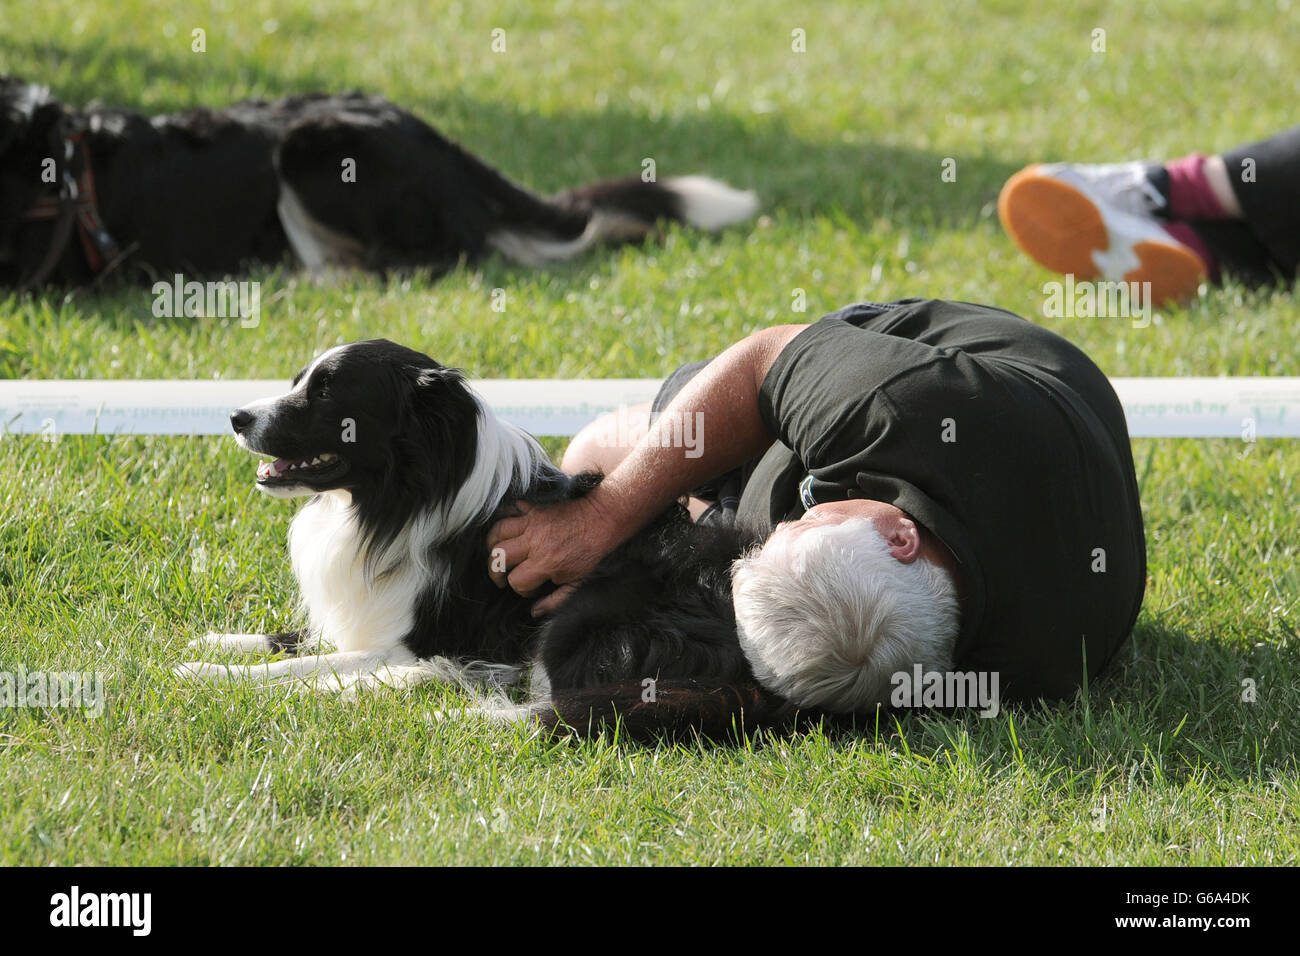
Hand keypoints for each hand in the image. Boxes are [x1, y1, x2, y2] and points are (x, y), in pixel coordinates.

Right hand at [486, 497, 620, 615]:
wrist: (604, 519)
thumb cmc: (594, 552)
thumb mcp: (580, 582)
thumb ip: (556, 601)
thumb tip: (535, 611)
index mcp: (547, 563)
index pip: (517, 580)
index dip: (521, 589)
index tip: (530, 589)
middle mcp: (535, 542)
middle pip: (498, 556)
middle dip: (495, 571)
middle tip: (501, 577)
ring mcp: (533, 522)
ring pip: (498, 531)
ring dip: (492, 544)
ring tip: (497, 554)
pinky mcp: (535, 508)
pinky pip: (510, 510)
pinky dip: (504, 517)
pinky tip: (507, 530)